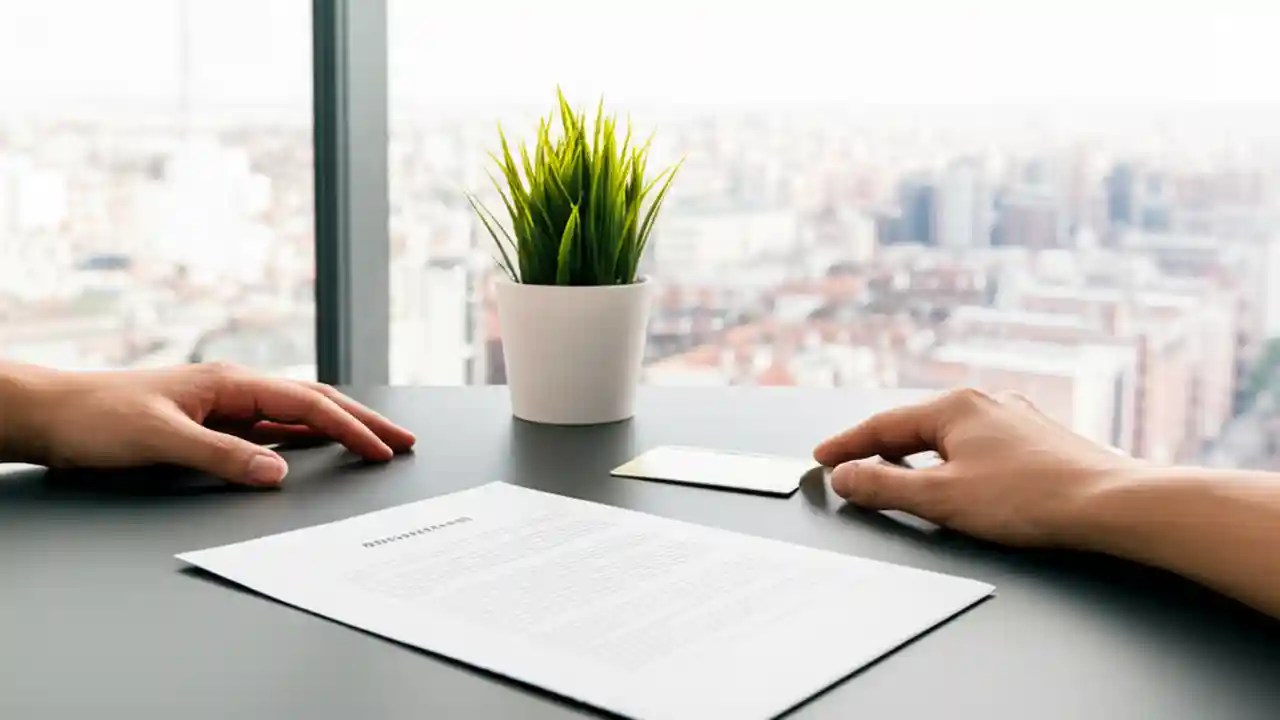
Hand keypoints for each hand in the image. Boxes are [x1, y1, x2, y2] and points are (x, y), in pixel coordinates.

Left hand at [2, 362, 414, 486]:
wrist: (50, 414)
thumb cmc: (96, 419)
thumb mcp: (160, 440)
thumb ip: (223, 456)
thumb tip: (278, 473)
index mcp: (228, 383)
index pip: (306, 405)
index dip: (350, 429)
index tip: (383, 451)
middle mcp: (232, 388)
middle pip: (314, 401)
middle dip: (363, 420)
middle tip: (405, 439)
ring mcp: (223, 404)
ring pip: (296, 413)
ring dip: (339, 426)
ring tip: (376, 440)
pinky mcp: (211, 422)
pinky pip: (271, 428)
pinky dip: (304, 437)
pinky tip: (316, 447)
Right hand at [813, 388, 1143, 546]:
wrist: (1111, 504)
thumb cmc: (1031, 498)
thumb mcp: (941, 498)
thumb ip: (883, 487)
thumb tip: (845, 477)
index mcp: (956, 406)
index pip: (884, 425)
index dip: (848, 445)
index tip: (822, 458)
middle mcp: (986, 404)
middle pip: (917, 426)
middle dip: (881, 449)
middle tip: (851, 468)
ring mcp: (1017, 420)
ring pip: (951, 436)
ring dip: (918, 458)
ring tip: (899, 479)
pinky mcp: (1040, 442)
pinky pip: (980, 447)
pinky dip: (953, 463)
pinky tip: (959, 483)